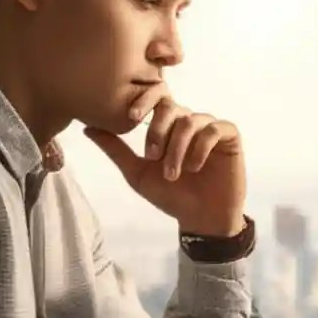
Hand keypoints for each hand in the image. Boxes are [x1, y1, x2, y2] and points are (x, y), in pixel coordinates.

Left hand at [83, 85, 245, 236]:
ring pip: (191, 121)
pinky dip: (201, 147)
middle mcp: (189, 122)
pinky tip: (195, 167)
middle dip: (159, 131)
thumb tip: (88, 128)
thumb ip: (116, 149)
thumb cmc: (171, 196)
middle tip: (152, 157)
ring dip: (178, 147)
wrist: (201, 219)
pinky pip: (215, 130)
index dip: (145, 102)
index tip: (131, 117)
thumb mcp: (137, 173)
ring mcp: (211, 128)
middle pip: (172, 107)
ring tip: (174, 172)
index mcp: (168, 125)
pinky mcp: (230, 137)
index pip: (157, 99)